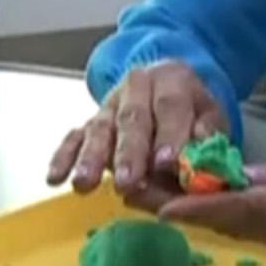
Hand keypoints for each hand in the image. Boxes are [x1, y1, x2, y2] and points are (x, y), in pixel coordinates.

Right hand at [46, 61, 227, 206]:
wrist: (165, 84)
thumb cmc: (192, 109)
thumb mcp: (210, 115)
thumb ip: (207, 136)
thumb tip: (200, 160)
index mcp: (172, 81)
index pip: (170, 106)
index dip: (169, 135)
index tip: (166, 163)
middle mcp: (136, 88)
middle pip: (132, 120)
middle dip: (129, 153)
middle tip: (128, 183)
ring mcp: (109, 105)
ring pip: (99, 129)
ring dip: (91, 159)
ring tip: (85, 185)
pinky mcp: (90, 120)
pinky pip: (74, 136)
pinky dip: (63, 157)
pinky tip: (54, 178)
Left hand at [158, 142, 265, 259]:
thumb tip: (243, 177)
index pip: (246, 211)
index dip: (200, 208)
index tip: (159, 205)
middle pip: (233, 224)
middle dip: (182, 208)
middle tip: (134, 190)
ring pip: (243, 228)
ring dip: (199, 212)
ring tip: (151, 192)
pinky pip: (262, 229)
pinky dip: (228, 215)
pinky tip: (204, 201)